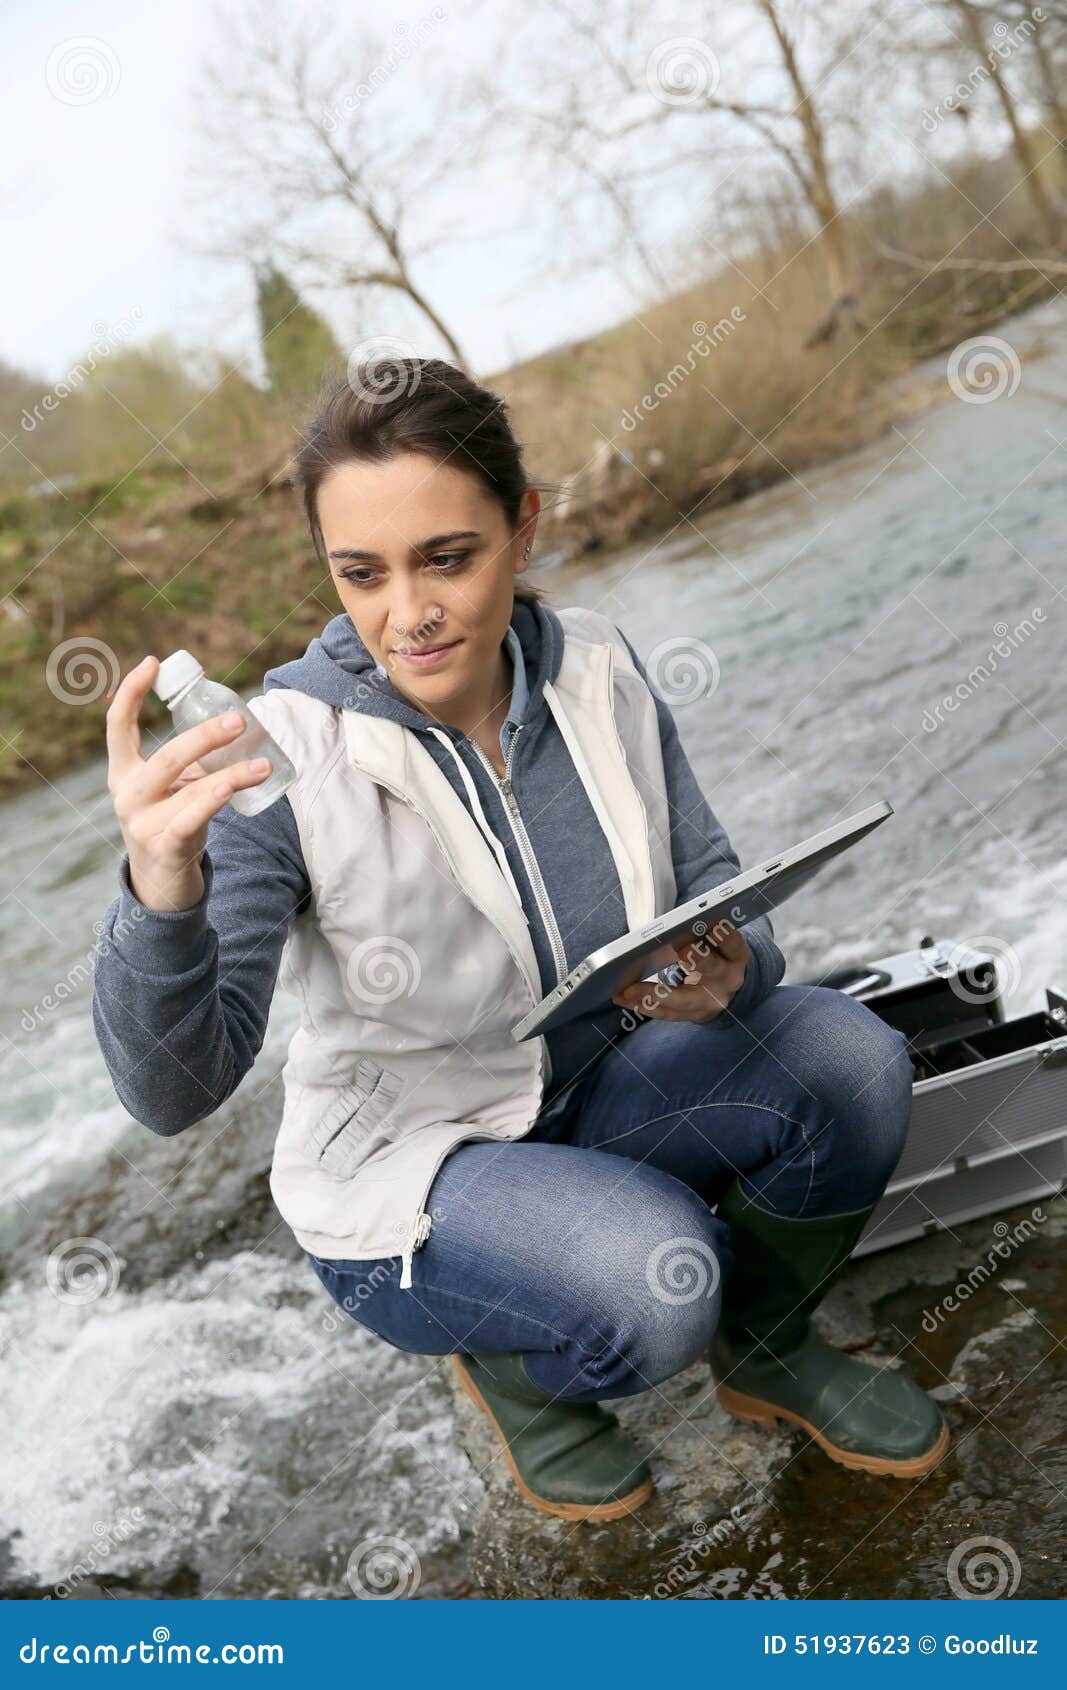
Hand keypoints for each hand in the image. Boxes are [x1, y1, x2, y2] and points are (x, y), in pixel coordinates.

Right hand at [105, 655, 272, 911]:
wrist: (160, 883)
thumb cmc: (171, 822)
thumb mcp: (171, 787)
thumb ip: (189, 759)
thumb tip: (233, 721)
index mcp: (123, 773)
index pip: (117, 725)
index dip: (131, 692)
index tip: (152, 663)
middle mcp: (128, 795)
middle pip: (166, 757)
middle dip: (204, 736)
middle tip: (238, 720)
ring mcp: (143, 823)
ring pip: (189, 789)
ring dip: (232, 774)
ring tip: (263, 763)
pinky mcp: (165, 847)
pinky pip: (191, 818)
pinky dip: (213, 800)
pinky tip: (231, 788)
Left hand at [612, 920, 749, 1023]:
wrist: (727, 991)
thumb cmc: (715, 956)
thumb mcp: (718, 943)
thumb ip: (704, 932)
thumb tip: (679, 923)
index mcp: (736, 958)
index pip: (734, 946)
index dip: (726, 938)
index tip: (715, 928)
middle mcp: (727, 981)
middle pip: (714, 971)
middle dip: (698, 960)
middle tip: (681, 949)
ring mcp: (710, 1002)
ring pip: (683, 1000)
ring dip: (653, 995)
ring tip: (627, 990)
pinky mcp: (692, 1015)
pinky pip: (667, 1013)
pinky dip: (644, 1005)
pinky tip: (623, 998)